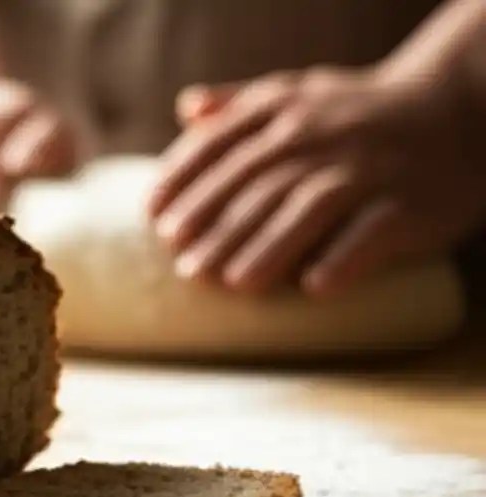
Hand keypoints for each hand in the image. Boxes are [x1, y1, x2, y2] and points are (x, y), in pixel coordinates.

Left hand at [149, 66, 485, 296]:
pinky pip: (373, 234)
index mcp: (287, 110)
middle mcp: (323, 136)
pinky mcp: (409, 204)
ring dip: (268, 249)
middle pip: (259, 185)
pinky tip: (312, 287)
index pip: (223, 146)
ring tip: (232, 284)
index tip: (156, 221)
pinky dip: (343, 259)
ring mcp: (368, 169)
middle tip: (184, 268)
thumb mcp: (302, 93)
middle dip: (217, 227)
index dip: (186, 183)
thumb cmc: (360, 112)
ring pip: (310, 209)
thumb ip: (241, 103)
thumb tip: (187, 108)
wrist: (457, 112)